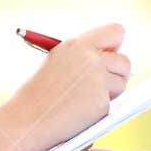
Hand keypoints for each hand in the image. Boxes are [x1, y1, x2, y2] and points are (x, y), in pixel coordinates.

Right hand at [2, 24, 129, 150]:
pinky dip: (99, 110)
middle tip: (102, 85)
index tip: (109, 57)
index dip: (115, 46)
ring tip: (83, 100)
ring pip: (121, 83)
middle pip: (125, 61)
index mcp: (78, 44)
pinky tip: (79, 112)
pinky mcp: (101, 102)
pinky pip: (111, 104)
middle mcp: (91, 58)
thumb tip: (114, 58)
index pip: (116, 32)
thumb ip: (85, 56)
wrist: (26, 119)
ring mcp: (98, 80)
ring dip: (110, 93)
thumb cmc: (39, 93)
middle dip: (118, 74)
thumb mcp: (59, 62)